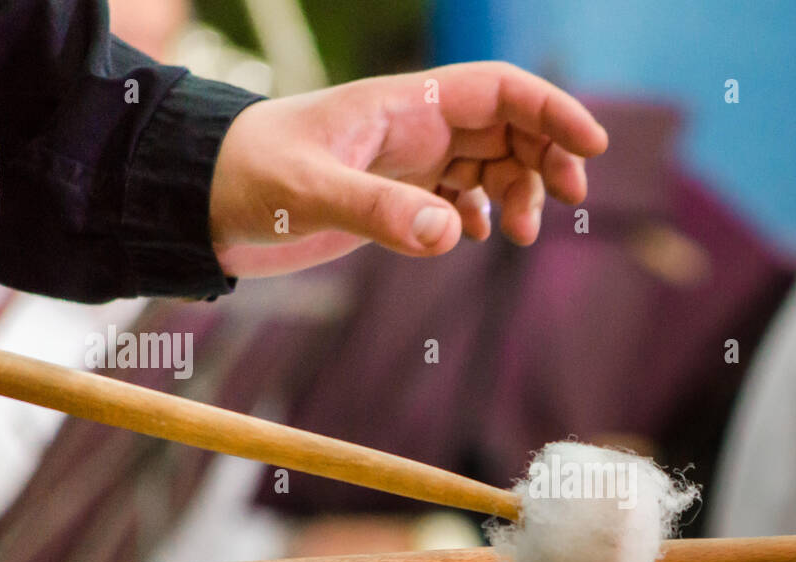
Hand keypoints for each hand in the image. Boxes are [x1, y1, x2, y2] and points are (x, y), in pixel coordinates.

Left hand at [208, 61, 607, 276]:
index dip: (551, 111)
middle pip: (509, 128)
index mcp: (403, 104)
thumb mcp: (309, 193)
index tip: (592, 146)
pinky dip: (480, 215)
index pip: (498, 91)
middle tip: (565, 202)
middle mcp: (414, 127)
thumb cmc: (246, 177)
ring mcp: (408, 162)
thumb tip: (454, 234)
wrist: (203, 200)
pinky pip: (461, 197)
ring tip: (515, 236)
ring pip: (491, 165)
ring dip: (518, 194)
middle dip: (546, 158)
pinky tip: (474, 236)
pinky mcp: (395, 196)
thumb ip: (380, 212)